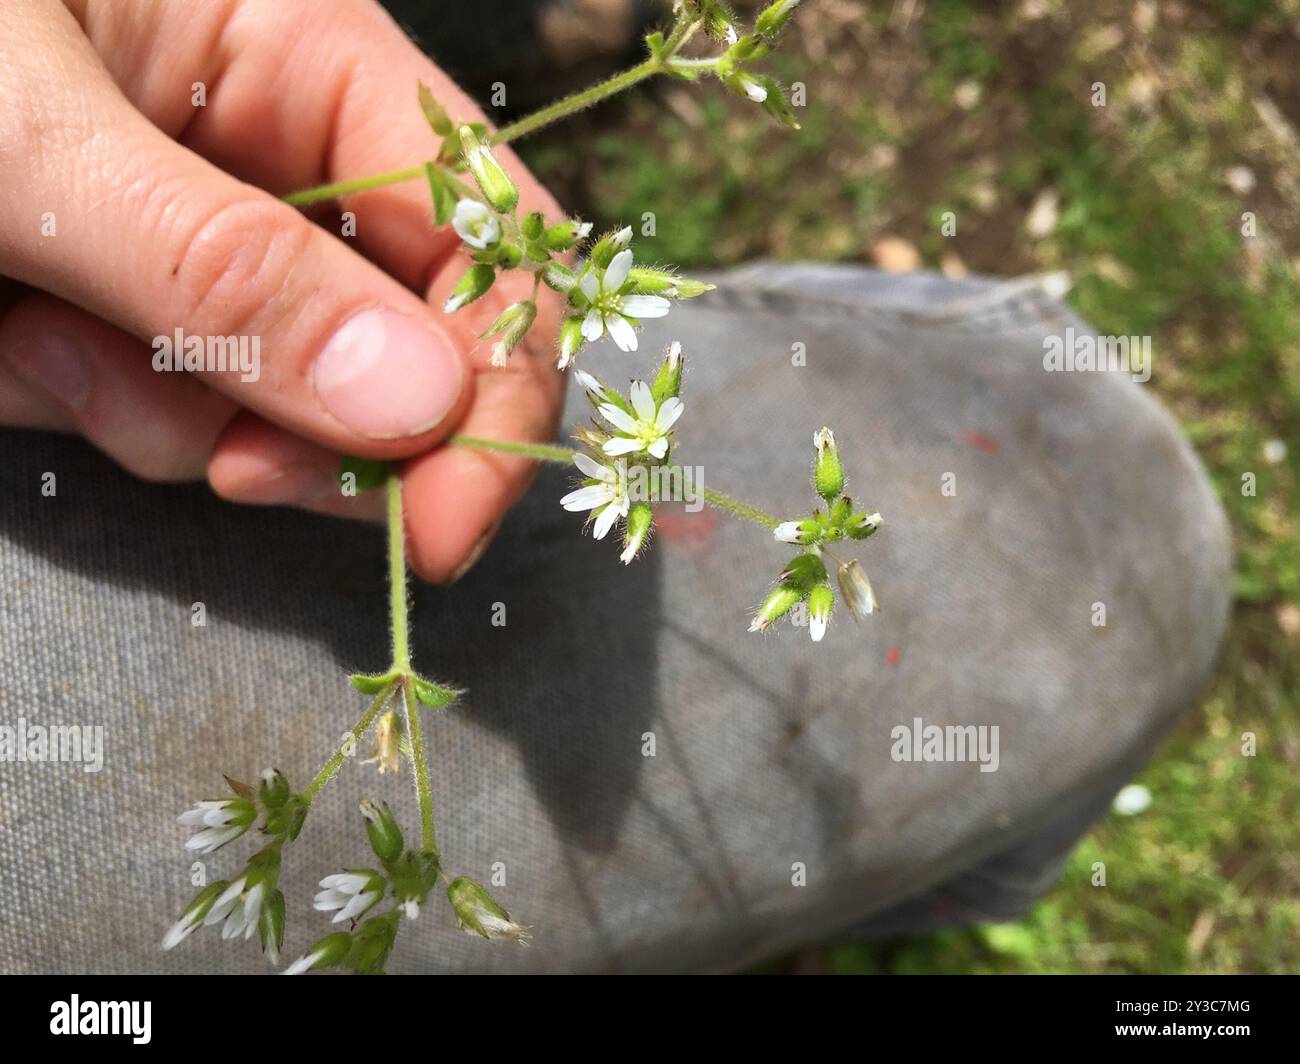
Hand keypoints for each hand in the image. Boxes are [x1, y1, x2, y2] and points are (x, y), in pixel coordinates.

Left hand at [0, 0, 565, 581]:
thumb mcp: (25, 134)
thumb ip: (228, 272)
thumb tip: (423, 403)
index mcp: (302, 61)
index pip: (490, 234)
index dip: (501, 380)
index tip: (448, 523)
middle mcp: (275, 163)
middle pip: (404, 345)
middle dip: (333, 430)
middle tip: (254, 474)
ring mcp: (197, 250)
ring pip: (275, 402)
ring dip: (175, 418)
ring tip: (42, 340)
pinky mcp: (119, 317)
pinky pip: (161, 415)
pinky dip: (86, 406)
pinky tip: (7, 341)